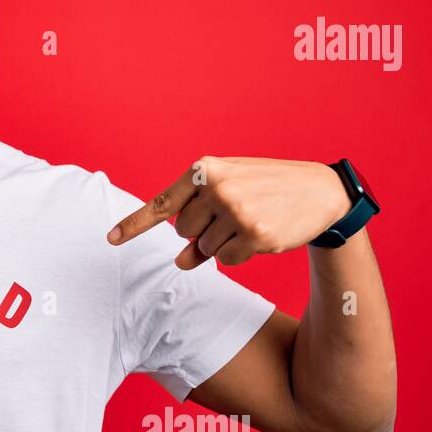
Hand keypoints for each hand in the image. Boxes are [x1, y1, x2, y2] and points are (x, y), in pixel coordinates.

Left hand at [106, 156, 352, 268]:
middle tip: (234, 216)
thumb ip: (199, 222)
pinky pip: (226, 260)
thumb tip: (180, 262)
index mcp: (206, 169)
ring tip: (251, 222)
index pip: (162, 203)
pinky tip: (261, 235)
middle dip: (202, 232)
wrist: (321, 192)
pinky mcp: (253, 234)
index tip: (110, 240)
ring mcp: (235, 211)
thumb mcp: (230, 193)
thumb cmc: (268, 189)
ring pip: (204, 249)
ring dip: (222, 244)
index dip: (134, 224)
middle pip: (183, 231)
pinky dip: (239, 255)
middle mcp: (217, 187)